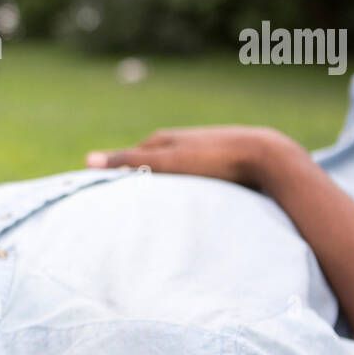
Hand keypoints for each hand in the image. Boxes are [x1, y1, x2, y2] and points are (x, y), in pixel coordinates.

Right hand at [84, 126, 306, 189]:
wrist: (266, 156)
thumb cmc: (213, 158)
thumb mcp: (167, 160)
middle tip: (125, 211)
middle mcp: (179, 145)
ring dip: (162, 192)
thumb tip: (87, 159)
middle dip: (138, 185)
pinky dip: (182, 195)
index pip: (128, 159)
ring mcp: (199, 156)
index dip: (115, 177)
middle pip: (149, 167)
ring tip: (153, 214)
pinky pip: (191, 183)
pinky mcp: (217, 169)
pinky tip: (184, 208)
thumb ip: (129, 161)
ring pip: (171, 176)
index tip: (102, 198)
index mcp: (162, 140)